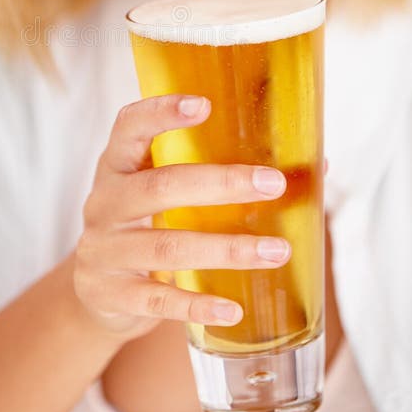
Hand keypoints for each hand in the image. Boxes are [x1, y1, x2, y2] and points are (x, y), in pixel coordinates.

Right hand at [73, 94, 289, 342]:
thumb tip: (317, 166)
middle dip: (220, 184)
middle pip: (159, 187)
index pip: (129, 126)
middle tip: (273, 183)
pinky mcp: (110, 294)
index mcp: (117, 165)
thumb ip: (216, 175)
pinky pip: (158, 300)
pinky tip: (234, 307)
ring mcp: (104, 250)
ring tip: (277, 250)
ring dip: (226, 249)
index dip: (160, 112)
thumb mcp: (161, 194)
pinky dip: (199, 304)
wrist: (94, 294)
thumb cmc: (146, 226)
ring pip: (167, 247)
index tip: (204, 104)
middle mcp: (104, 202)